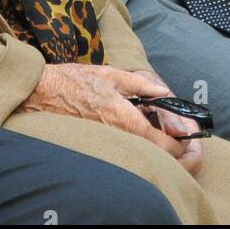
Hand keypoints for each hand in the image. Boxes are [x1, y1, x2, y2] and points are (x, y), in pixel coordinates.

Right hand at [24, 63, 200, 173]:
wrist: (42, 93)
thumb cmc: (74, 81)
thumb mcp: (112, 75)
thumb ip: (141, 85)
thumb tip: (163, 93)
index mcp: (125, 119)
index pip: (164, 145)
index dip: (181, 144)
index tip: (187, 136)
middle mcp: (119, 136)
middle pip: (155, 153)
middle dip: (171, 147)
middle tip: (178, 135)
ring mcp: (109, 141)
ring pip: (142, 150)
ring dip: (154, 141)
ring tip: (154, 122)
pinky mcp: (100, 141)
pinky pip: (127, 146)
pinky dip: (137, 139)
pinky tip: (134, 122)